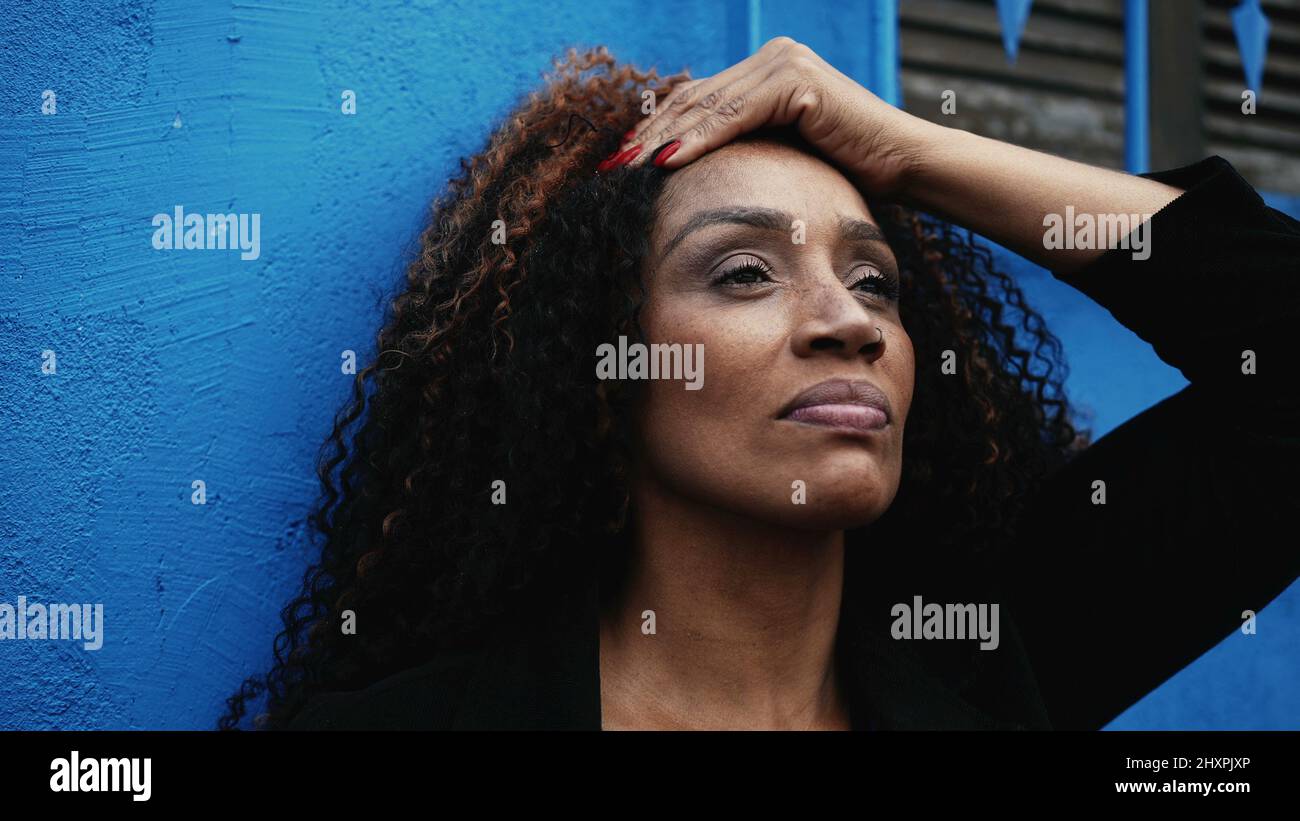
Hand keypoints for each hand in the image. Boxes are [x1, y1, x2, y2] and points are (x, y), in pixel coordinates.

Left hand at [623, 37, 932, 197]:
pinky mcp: (795, 81)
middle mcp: (771, 58)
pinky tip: (666, 162)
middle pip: (693, 101)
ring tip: (626, 169)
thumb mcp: (780, 158)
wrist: (901, 166)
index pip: (696, 102)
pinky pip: (734, 115)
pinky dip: (699, 140)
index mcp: (764, 73)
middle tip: (609, 169)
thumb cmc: (847, 172)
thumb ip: (743, 151)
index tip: (619, 164)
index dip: (655, 131)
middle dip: (647, 136)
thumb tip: (688, 174)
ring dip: (661, 139)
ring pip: (707, 107)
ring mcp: (783, 63)